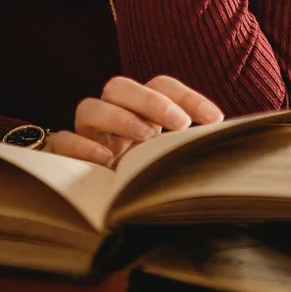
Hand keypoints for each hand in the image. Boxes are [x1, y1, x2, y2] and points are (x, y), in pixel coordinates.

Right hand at [43, 75, 223, 166]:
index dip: (186, 96)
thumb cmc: (137, 177)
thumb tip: (228, 140)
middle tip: (179, 122)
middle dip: (151, 100)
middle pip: (121, 86)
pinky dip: (82, 145)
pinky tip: (105, 159)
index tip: (214, 118)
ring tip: (145, 136)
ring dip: (119, 117)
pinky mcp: (62, 156)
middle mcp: (109, 116)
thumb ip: (188, 147)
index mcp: (138, 111)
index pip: (159, 85)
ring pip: (89, 107)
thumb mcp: (166, 160)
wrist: (92, 206)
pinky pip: (63, 140)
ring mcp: (85, 135)